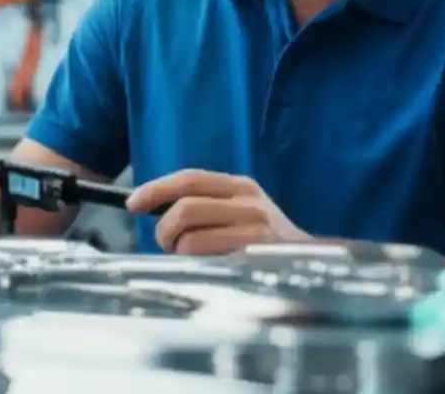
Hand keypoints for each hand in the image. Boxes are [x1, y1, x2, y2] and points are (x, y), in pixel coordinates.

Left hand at [125, 169, 310, 254]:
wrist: (312, 265)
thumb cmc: (264, 241)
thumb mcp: (241, 212)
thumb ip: (206, 205)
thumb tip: (155, 209)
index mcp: (240, 186)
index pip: (190, 178)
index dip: (156, 188)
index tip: (132, 202)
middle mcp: (249, 202)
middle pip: (185, 207)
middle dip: (164, 228)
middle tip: (165, 242)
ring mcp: (254, 228)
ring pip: (191, 236)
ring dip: (179, 250)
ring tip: (188, 256)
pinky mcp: (255, 254)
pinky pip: (206, 257)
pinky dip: (194, 262)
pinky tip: (204, 265)